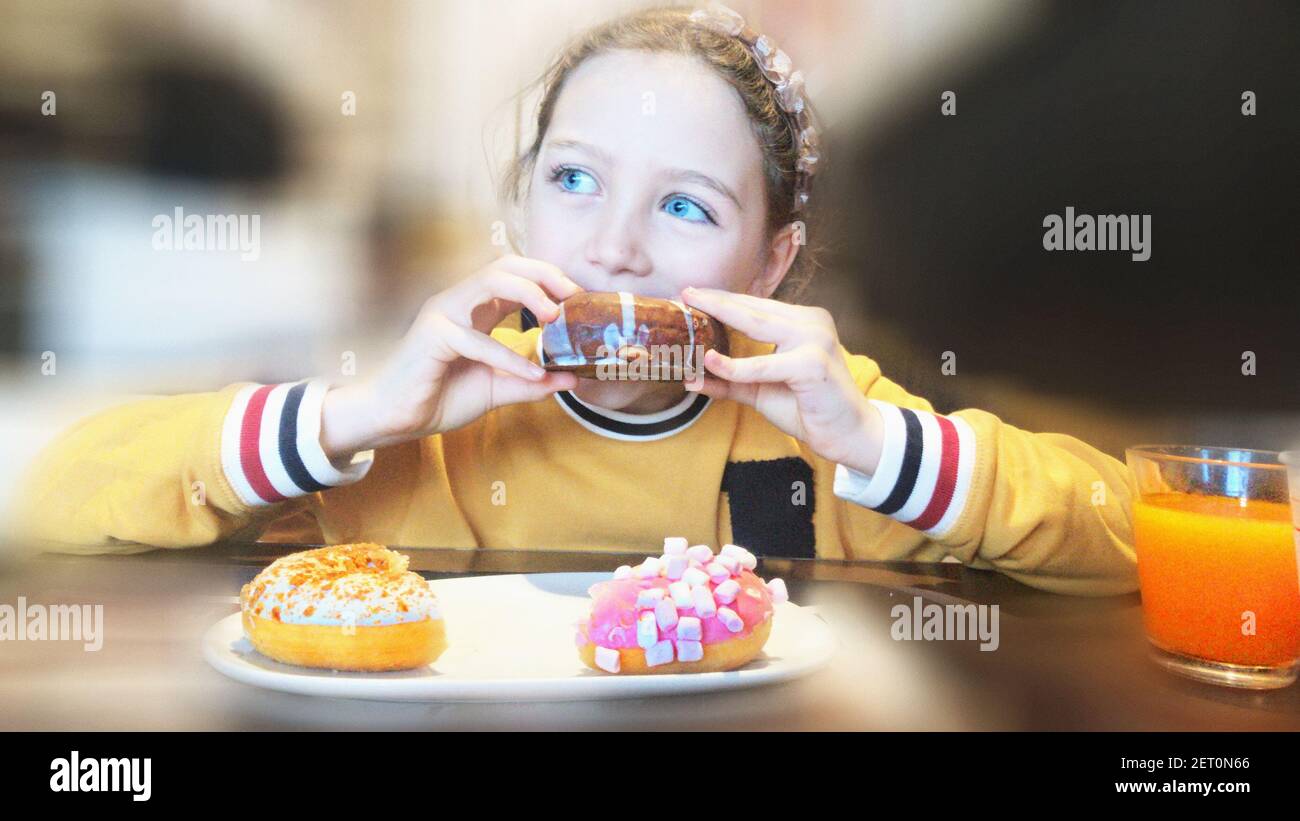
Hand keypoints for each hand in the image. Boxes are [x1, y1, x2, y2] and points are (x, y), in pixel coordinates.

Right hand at [320, 255, 581, 458]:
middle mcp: (460, 302)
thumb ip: (532, 383)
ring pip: (490, 282)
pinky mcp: (432, 336)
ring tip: (555, 316)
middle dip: (544, 274)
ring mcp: (444, 313)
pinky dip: (509, 357)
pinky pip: (477, 340)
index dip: (549, 279)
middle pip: (506, 265)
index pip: (515, 274)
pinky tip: (532, 374)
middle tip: (573, 297)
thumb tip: (573, 377)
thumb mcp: (498, 389)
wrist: (394, 418)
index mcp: (476, 309)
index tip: (578, 299)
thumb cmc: (440, 397)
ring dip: (528, 293)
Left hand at [679, 287, 884, 474]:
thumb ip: (731, 381)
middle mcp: (811, 322)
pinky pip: (764, 364)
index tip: (692, 294)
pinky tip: (713, 361)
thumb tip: (692, 379)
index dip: (723, 300)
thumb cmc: (808, 408)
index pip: (756, 306)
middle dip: (716, 300)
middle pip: (754, 308)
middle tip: (685, 292)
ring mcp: (815, 339)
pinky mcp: (813, 364)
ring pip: (758, 325)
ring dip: (722, 316)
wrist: (848, 434)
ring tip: (692, 312)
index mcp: (802, 321)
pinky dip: (736, 366)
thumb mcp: (762, 390)